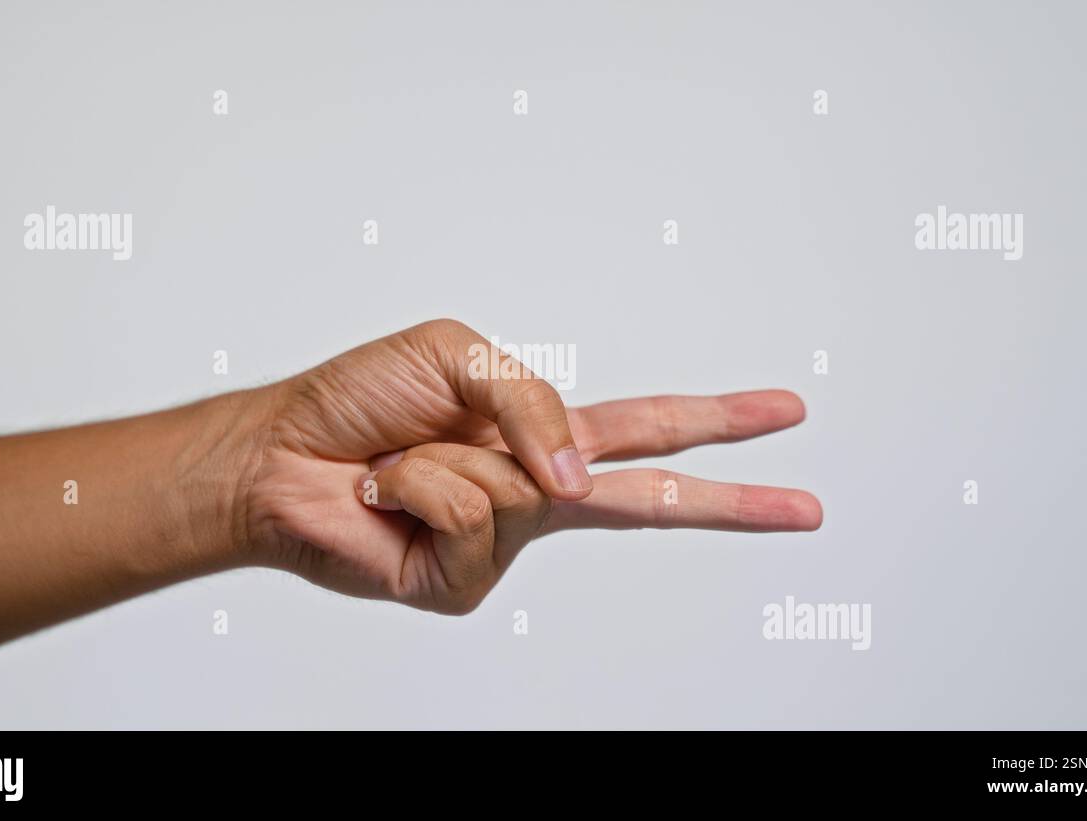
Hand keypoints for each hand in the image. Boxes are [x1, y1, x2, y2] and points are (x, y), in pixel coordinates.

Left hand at [243, 319, 820, 613]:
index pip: (650, 432)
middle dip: (731, 500)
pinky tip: (386, 490)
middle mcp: (533, 493)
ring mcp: (501, 542)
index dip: (719, 423)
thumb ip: (533, 404)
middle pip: (649, 501)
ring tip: (400, 458)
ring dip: (446, 454)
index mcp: (544, 437)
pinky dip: (417, 484)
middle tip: (807, 509)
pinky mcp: (462, 583)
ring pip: (521, 491)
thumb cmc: (360, 401)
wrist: (279, 454)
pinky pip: (468, 514)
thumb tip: (578, 483)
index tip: (784, 414)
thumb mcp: (456, 357)